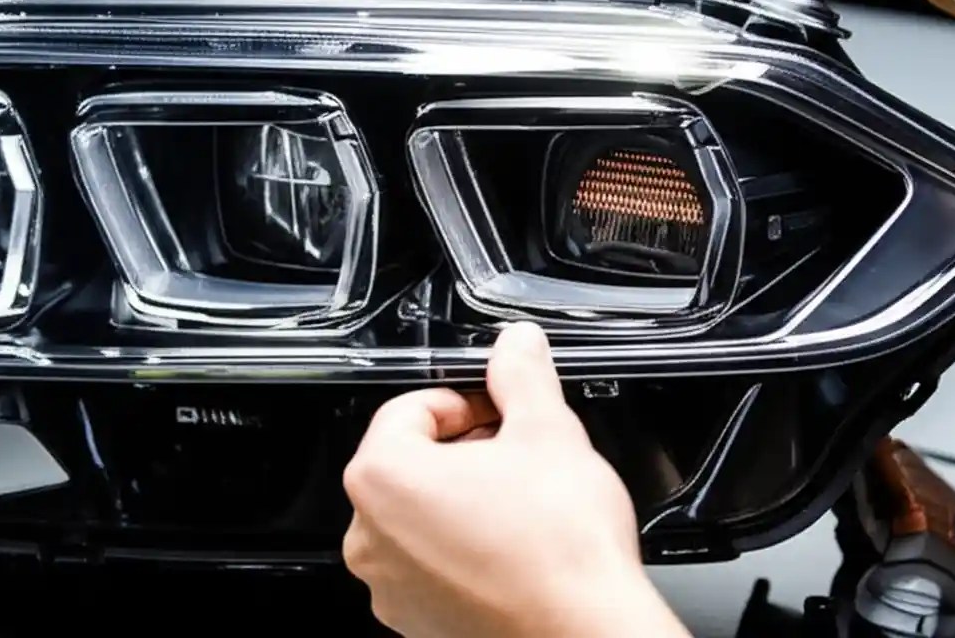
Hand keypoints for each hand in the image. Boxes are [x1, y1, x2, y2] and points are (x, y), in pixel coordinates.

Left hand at [342, 323, 689, 637]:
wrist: (584, 634)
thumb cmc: (562, 550)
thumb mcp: (548, 432)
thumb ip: (522, 375)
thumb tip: (517, 346)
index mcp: (383, 478)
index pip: (409, 410)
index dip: (461, 401)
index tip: (496, 409)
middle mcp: (370, 537)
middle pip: (409, 464)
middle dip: (463, 449)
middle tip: (517, 452)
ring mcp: (390, 586)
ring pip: (419, 516)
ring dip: (464, 499)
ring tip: (521, 502)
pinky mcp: (416, 621)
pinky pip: (429, 564)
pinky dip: (462, 547)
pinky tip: (513, 545)